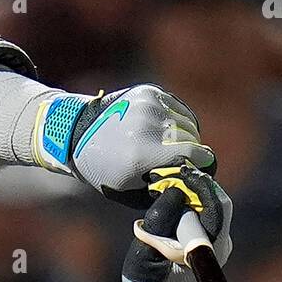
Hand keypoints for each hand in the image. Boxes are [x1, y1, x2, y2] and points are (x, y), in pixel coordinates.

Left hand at [62, 85, 216, 205]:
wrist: (77, 133)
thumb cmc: (104, 169)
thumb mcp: (130, 190)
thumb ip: (162, 189)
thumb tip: (191, 185)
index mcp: (143, 153)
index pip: (193, 153)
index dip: (204, 163)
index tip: (204, 169)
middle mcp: (148, 125)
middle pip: (192, 139)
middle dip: (192, 152)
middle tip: (181, 162)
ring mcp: (149, 105)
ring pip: (188, 123)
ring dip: (186, 137)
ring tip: (172, 147)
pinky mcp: (149, 92)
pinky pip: (179, 109)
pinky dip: (179, 121)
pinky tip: (169, 131)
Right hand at [122, 164, 232, 281]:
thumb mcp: (145, 258)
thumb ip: (156, 228)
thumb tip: (168, 194)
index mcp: (208, 251)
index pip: (216, 208)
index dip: (200, 187)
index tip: (182, 173)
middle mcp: (218, 245)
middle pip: (218, 202)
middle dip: (198, 184)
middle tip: (176, 173)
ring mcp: (215, 243)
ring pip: (212, 206)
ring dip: (194, 190)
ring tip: (172, 180)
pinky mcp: (207, 240)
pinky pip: (204, 213)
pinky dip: (191, 200)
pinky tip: (174, 193)